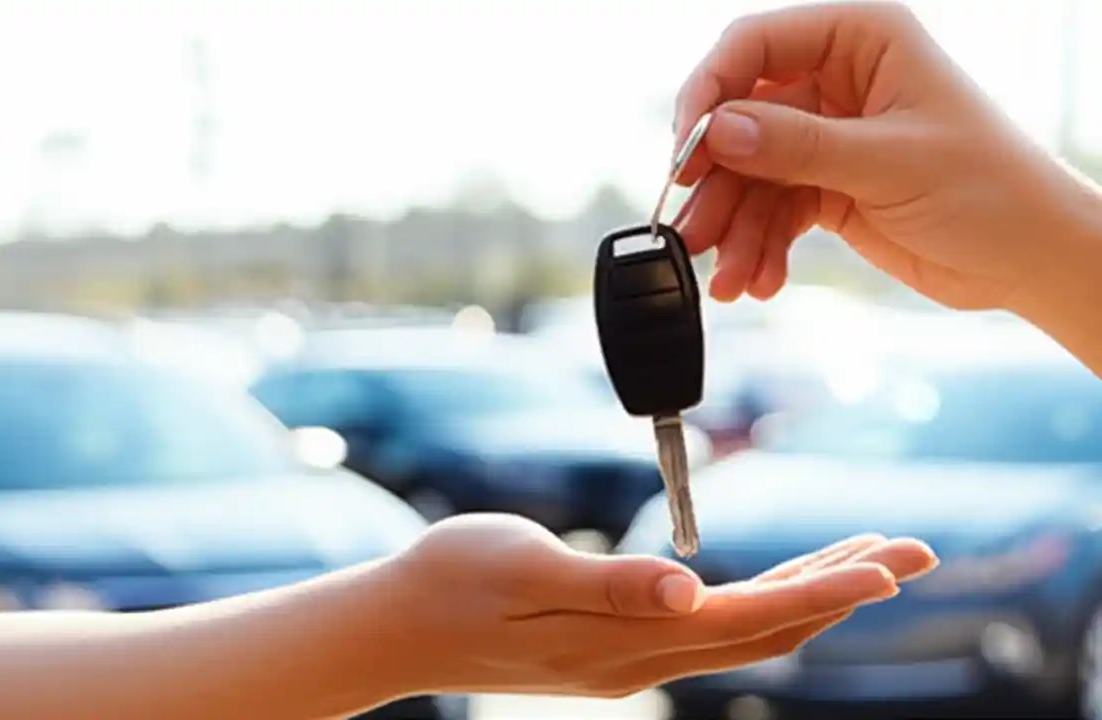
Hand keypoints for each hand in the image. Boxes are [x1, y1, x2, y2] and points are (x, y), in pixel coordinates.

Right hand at [385, 514, 935, 697]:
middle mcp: (639, 660)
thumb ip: (607, 584)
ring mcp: (627, 660)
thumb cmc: (450, 582)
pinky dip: (762, 600)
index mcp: (624, 642)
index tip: (890, 563)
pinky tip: (776, 585)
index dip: (824, 589)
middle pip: (767, 628)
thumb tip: (688, 590)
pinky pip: (711, 629)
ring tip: (868, 558)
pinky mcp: (612, 649)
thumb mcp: (522, 568)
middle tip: (915, 550)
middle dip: (844, 587)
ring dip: (811, 593)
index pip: (749, 618)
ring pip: (745, 630)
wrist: (396, 626)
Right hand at [672, 1, 1101, 311]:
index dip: (710, 92)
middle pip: (741, 119)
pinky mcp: (826, 187)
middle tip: (693, 232)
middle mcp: (838, 81)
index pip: (757, 45)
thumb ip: (798, 145)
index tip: (685, 150)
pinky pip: (772, 212)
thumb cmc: (989, 190)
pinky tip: (760, 281)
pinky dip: (760, 247)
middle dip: (716, 182)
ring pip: (750, 175)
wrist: (1029, 259)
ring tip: (727, 279)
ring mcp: (829, 137)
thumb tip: (718, 132)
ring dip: (734, 229)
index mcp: (862, 42)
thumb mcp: (889, 163)